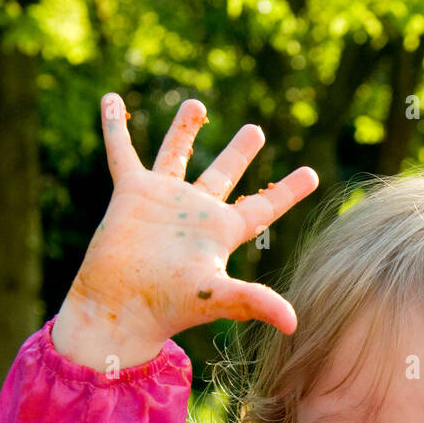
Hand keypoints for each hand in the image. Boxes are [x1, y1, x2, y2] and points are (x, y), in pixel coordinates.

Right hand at [65, 92, 318, 340]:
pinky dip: (114, 126)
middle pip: (224, 174)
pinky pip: (122, 152)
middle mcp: (195, 213)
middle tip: (256, 130)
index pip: (264, 207)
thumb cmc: (169, 305)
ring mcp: (163, 199)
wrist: (122, 306)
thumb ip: (254, 302)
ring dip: (184, 129)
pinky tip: (111, 98)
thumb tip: (294, 324)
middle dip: (239, 152)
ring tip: (197, 104)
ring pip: (177, 154)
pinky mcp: (131, 192)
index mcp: (222, 232)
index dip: (288, 191)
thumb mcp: (217, 297)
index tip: (312, 174)